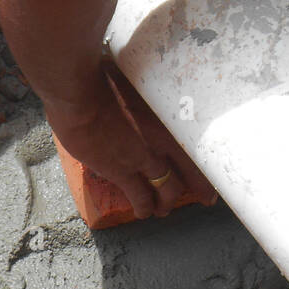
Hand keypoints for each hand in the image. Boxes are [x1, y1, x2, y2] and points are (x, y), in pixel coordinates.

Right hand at [45, 60, 215, 219]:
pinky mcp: (123, 172)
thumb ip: (139, 87)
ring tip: (164, 209)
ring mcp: (145, 157)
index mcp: (169, 111)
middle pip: (192, 168)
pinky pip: (140, 196)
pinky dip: (144, 207)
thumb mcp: (131, 76)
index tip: (209, 159)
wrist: (78, 94)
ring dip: (167, 201)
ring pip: (169, 188)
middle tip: (203, 196)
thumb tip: (139, 78)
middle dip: (198, 186)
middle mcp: (165, 138)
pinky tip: (144, 213)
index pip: (198, 138)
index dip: (204, 152)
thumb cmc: (98, 75)